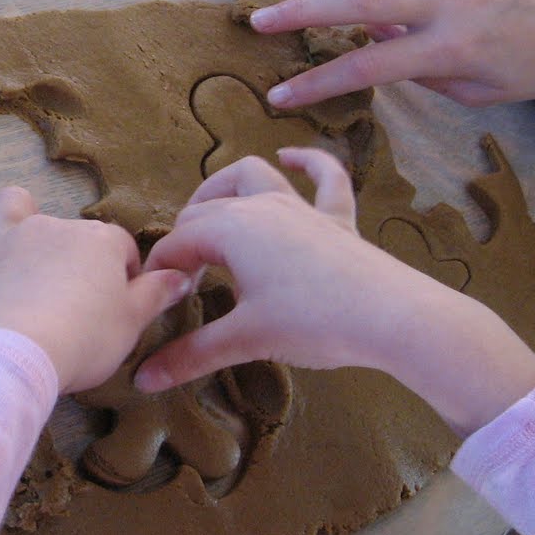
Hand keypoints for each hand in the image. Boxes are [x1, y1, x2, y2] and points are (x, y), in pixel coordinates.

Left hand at [0, 188, 190, 394]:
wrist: (18, 353)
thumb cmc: (85, 339)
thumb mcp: (133, 322)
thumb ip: (157, 294)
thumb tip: (181, 275)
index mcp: (99, 241)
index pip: (121, 248)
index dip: (124, 275)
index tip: (122, 304)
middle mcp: (53, 228)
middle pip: (70, 232)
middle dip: (74, 254)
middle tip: (76, 297)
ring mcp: (5, 242)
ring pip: (12, 207)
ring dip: (15, 213)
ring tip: (17, 234)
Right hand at [138, 149, 534, 435]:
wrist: (391, 317)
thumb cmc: (312, 322)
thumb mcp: (245, 339)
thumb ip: (191, 355)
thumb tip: (142, 379)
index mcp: (230, 228)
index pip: (176, 246)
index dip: (158, 274)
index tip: (150, 303)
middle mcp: (260, 206)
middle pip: (203, 213)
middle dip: (183, 241)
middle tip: (179, 283)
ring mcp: (300, 207)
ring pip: (252, 177)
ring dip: (223, 187)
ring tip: (207, 210)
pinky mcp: (337, 218)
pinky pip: (325, 178)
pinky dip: (308, 162)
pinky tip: (292, 155)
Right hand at [249, 0, 534, 108]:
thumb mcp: (487, 90)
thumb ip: (428, 74)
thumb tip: (378, 43)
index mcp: (454, 48)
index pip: (370, 66)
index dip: (319, 84)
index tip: (279, 98)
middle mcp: (449, 1)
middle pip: (361, 2)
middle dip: (304, 13)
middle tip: (258, 23)